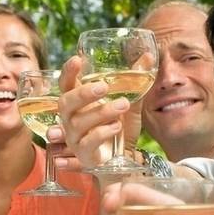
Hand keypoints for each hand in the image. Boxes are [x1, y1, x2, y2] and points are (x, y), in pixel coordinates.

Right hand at [54, 55, 142, 170]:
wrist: (123, 158)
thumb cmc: (119, 127)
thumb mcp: (130, 102)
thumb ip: (135, 82)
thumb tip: (148, 57)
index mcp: (78, 103)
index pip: (66, 85)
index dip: (68, 72)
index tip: (77, 59)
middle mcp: (70, 119)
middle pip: (65, 103)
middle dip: (83, 93)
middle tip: (104, 86)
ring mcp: (74, 138)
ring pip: (78, 123)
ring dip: (101, 112)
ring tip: (123, 104)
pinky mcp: (83, 154)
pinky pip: (87, 143)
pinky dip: (102, 133)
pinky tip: (116, 126)